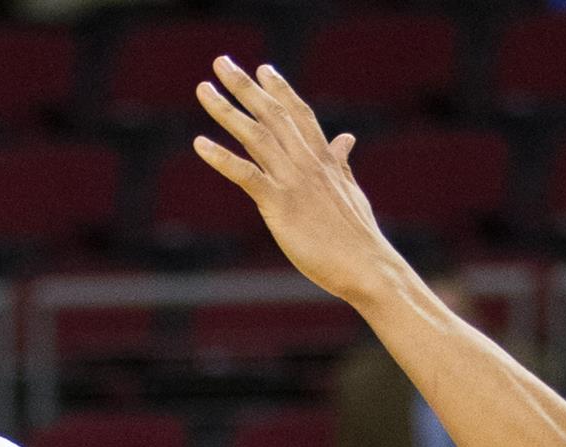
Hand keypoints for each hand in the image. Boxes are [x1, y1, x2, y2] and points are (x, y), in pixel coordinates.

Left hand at [193, 58, 399, 308]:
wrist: (366, 265)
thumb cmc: (357, 237)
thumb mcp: (350, 191)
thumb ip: (341, 162)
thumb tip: (346, 138)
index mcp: (324, 159)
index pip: (300, 113)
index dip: (280, 90)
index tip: (263, 68)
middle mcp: (308, 162)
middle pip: (272, 113)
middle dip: (245, 86)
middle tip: (221, 62)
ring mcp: (293, 181)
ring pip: (255, 135)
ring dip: (226, 110)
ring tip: (203, 89)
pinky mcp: (279, 205)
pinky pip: (246, 175)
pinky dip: (221, 158)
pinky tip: (199, 143)